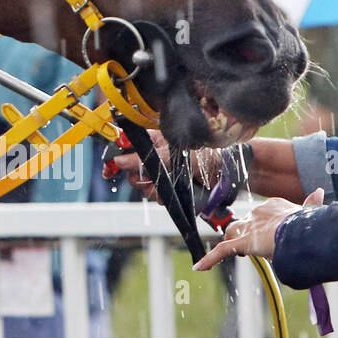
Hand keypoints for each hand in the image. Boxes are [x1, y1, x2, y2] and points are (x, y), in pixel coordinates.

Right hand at [108, 130, 223, 201]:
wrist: (228, 174)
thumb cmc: (206, 155)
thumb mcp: (174, 154)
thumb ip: (146, 159)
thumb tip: (120, 160)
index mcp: (153, 140)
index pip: (125, 145)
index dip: (115, 156)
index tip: (109, 168)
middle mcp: (153, 156)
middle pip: (129, 169)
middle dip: (138, 177)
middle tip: (150, 178)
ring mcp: (160, 173)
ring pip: (141, 184)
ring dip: (152, 188)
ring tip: (168, 185)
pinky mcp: (168, 188)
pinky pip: (154, 195)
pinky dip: (162, 197)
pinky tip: (174, 192)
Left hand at [192, 189, 323, 270]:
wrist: (301, 231)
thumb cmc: (309, 224)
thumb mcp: (311, 213)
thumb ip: (313, 203)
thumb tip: (320, 191)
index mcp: (273, 206)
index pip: (262, 215)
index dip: (264, 226)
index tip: (271, 236)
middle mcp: (257, 214)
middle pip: (245, 223)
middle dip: (247, 234)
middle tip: (258, 246)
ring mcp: (248, 228)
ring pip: (232, 233)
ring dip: (233, 242)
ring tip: (241, 252)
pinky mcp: (241, 242)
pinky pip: (221, 250)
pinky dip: (210, 258)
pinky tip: (200, 267)